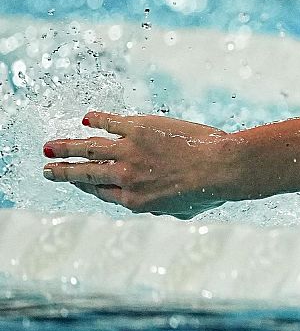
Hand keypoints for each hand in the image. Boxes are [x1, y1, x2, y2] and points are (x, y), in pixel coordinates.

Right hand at [43, 111, 233, 218]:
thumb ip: (166, 210)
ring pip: (88, 148)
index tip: (76, 182)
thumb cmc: (211, 192)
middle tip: (47, 169)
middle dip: (63, 172)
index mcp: (134, 201)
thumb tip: (161, 210)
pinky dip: (96, 120)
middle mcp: (125, 178)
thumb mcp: (184, 211)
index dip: (84, 187)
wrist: (222, 168)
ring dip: (66, 147)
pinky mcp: (139, 129)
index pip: (100, 192)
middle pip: (85, 174)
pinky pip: (110, 123)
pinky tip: (87, 118)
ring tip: (50, 146)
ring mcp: (129, 152)